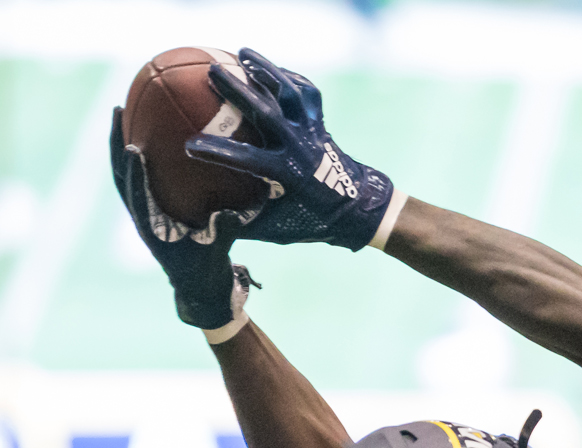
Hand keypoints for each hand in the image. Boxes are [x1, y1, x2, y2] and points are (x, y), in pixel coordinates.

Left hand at [109, 106, 258, 329]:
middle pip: (121, 171)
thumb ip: (223, 235)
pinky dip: (145, 149)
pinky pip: (145, 171)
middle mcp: (141, 213)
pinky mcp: (152, 204)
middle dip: (116, 141)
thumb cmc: (207, 272)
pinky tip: (154, 129)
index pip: (136, 194)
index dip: (134, 172)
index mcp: (151, 227)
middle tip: (118, 110)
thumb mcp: (218, 255)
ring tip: (124, 109)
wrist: (199, 287)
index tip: (134, 148)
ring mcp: (144, 207)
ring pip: (127, 168)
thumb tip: (231, 214)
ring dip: (123, 139)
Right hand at [184, 48, 396, 250]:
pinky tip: (273, 68)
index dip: (218, 151)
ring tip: (243, 52)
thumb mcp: (279, 229)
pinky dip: (291, 78)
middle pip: (267, 112)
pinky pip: (308, 94)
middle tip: (213, 70)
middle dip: (239, 90)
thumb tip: (207, 220)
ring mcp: (313, 131)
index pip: (247, 159)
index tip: (189, 145)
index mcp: (288, 173)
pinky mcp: (321, 124)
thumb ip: (245, 224)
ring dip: (267, 70)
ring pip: (291, 93)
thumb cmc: (315, 222)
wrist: (360, 209)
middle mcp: (301, 147)